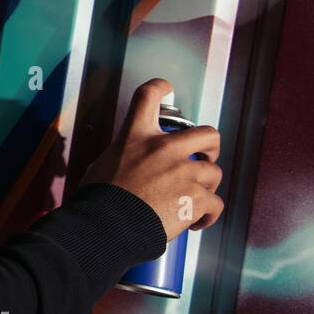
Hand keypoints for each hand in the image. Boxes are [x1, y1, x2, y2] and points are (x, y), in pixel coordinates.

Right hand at [81, 78, 223, 240]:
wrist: (107, 227)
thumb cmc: (99, 200)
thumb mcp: (101, 165)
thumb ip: (121, 157)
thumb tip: (124, 166)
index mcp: (136, 137)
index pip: (149, 95)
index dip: (160, 87)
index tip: (166, 89)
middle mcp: (164, 149)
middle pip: (207, 133)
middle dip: (211, 147)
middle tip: (204, 157)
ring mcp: (183, 172)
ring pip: (214, 173)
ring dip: (206, 188)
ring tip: (192, 201)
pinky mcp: (196, 198)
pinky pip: (215, 204)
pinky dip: (208, 215)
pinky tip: (194, 222)